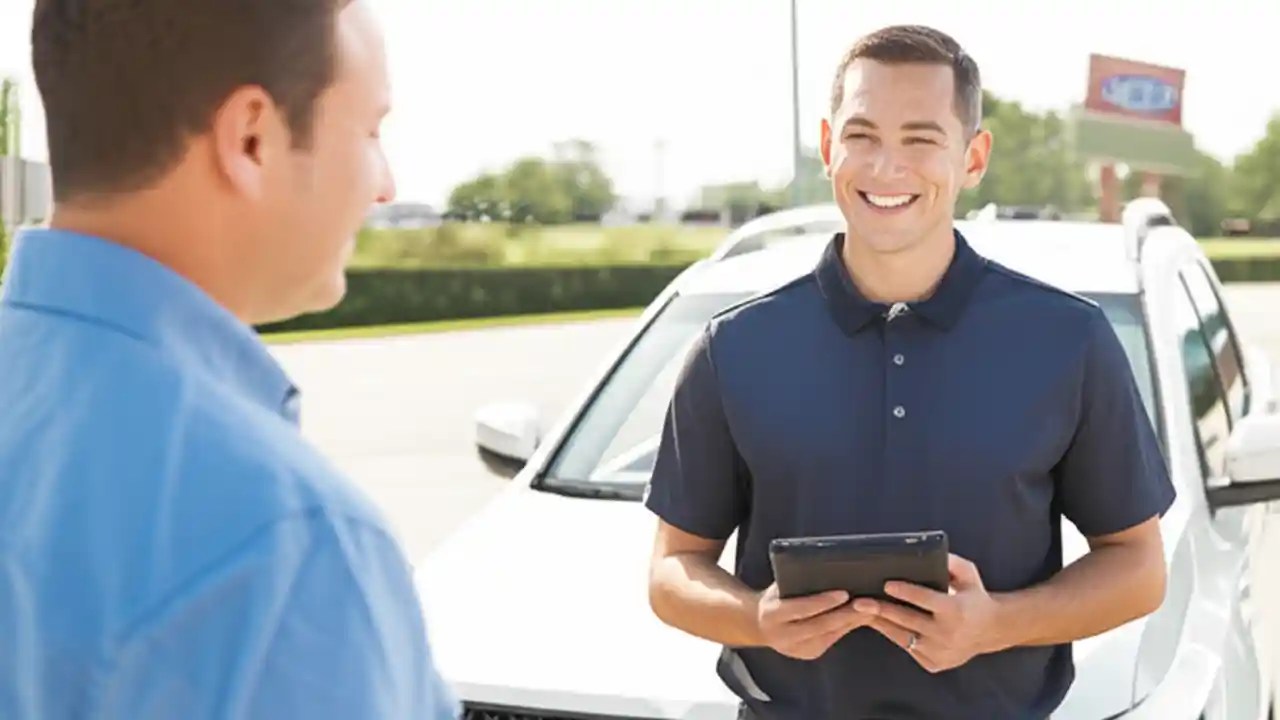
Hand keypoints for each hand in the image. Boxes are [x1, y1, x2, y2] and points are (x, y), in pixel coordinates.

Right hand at [754, 584, 873, 660]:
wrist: (760, 625)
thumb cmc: (775, 597)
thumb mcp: (779, 588)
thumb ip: (798, 583)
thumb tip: (830, 572)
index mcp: (772, 615)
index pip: (801, 608)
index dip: (824, 602)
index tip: (844, 593)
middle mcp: (783, 636)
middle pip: (820, 626)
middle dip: (846, 614)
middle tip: (867, 602)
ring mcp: (796, 649)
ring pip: (830, 634)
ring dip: (852, 621)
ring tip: (871, 608)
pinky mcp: (809, 653)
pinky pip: (832, 638)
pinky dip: (847, 626)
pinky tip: (861, 616)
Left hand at [853, 554, 1005, 672]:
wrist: (991, 631)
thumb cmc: (974, 597)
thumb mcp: (969, 574)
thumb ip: (951, 562)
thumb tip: (930, 551)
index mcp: (956, 610)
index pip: (925, 600)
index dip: (905, 592)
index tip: (887, 584)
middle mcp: (947, 634)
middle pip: (908, 620)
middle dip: (882, 609)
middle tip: (860, 601)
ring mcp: (940, 652)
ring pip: (903, 637)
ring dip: (881, 624)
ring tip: (861, 612)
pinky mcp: (934, 663)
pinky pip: (908, 649)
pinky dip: (894, 635)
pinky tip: (880, 623)